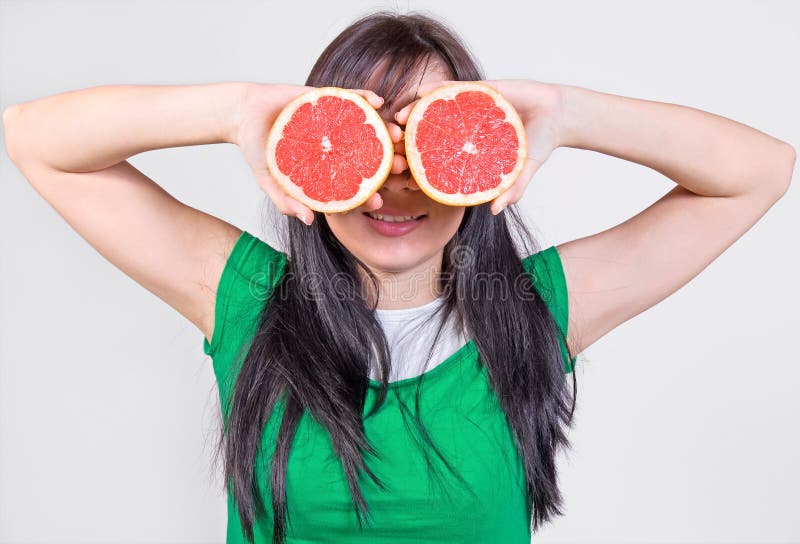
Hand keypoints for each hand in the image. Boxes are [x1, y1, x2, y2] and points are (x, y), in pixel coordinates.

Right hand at [234, 83, 399, 224]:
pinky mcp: (329, 100)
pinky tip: (378, 101)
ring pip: (366, 128)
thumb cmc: (257, 150)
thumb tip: (309, 220)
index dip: (366, 196)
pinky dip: (366, 98)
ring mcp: (335, 124)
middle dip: (387, 164)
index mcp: (326, 170)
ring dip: (385, 131)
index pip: (351, 187)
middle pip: (368, 158)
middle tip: (400, 168)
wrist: (243, 113)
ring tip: (397, 135)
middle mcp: (336, 148)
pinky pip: (351, 98)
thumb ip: (286, 201)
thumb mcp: (269, 180)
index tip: (377, 202)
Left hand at [394, 79, 564, 214]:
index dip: (421, 167)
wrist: (556, 113)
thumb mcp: (524, 171)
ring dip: (415, 113)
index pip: (440, 160)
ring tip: (399, 117)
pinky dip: (436, 89)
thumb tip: (494, 210)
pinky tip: (419, 92)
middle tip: (393, 145)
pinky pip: (453, 89)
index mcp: (471, 151)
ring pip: (436, 110)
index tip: (402, 175)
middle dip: (411, 139)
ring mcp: (469, 110)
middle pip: (431, 135)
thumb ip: (512, 189)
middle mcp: (465, 131)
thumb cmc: (539, 144)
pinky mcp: (478, 90)